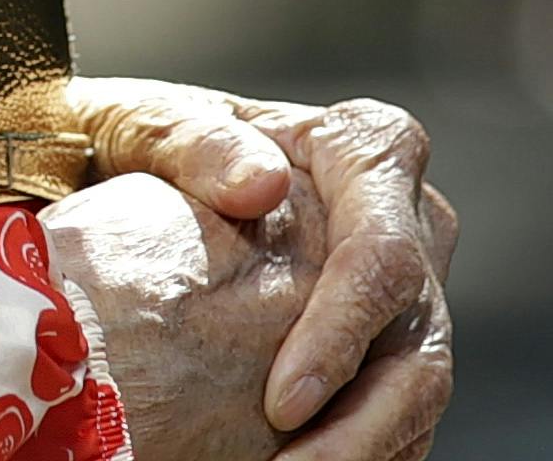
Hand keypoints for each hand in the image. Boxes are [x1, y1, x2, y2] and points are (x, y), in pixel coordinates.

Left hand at [58, 80, 453, 460]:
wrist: (134, 171)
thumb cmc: (144, 140)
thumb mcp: (146, 126)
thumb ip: (196, 142)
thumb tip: (262, 186)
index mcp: (366, 150)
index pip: (382, 253)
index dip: (342, 334)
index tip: (280, 403)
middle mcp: (406, 219)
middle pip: (418, 339)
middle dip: (359, 426)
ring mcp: (406, 288)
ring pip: (418, 389)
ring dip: (360, 451)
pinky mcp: (390, 341)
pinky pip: (399, 413)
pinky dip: (357, 452)